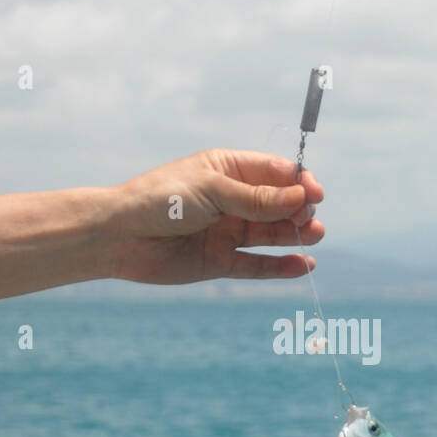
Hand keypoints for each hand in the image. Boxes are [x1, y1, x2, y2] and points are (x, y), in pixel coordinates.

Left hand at [104, 149, 325, 283]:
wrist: (120, 236)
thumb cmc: (161, 199)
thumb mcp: (212, 191)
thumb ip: (257, 199)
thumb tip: (301, 197)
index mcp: (228, 169)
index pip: (275, 173)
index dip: (299, 182)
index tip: (314, 193)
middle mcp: (231, 200)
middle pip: (279, 204)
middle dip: (299, 209)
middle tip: (308, 218)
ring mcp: (227, 232)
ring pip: (271, 234)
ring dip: (296, 235)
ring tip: (316, 237)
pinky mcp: (220, 261)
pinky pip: (258, 265)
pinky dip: (281, 267)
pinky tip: (304, 265)